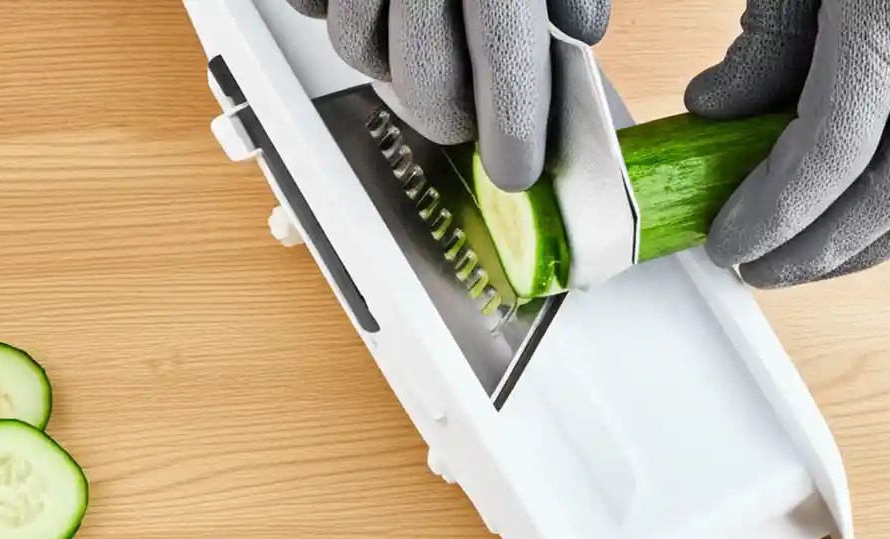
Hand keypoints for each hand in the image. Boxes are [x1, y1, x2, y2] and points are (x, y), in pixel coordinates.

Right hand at [285, 0, 611, 191]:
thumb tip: (579, 33)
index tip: (516, 171)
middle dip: (449, 115)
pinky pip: (310, 8)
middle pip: (423, 83)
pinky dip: (336, 10)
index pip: (504, 62)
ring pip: (358, 50)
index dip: (512, 131)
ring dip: (389, 60)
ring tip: (416, 35)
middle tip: (465, 111)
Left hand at [685, 0, 889, 287]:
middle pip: (885, 196)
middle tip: (756, 270)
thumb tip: (711, 115)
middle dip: (814, 250)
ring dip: (866, 245)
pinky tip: (867, 225)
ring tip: (806, 263)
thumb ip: (758, 46)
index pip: (826, 159)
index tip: (727, 245)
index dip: (773, 216)